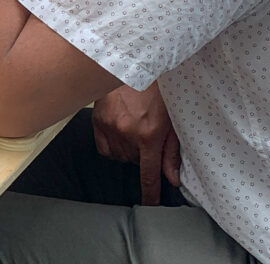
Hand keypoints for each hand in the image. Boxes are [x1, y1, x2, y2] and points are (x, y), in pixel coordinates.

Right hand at [92, 83, 180, 205]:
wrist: (132, 63)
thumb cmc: (156, 90)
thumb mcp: (171, 120)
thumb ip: (171, 152)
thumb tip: (172, 179)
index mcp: (149, 135)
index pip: (149, 175)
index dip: (150, 194)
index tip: (150, 206)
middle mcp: (127, 134)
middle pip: (134, 163)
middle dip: (142, 155)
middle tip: (148, 135)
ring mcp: (110, 127)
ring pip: (120, 156)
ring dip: (128, 150)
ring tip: (134, 129)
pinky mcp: (97, 120)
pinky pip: (104, 149)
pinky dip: (113, 146)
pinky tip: (119, 132)